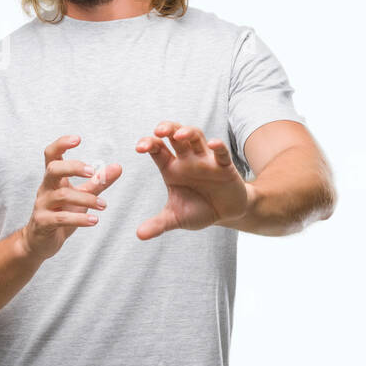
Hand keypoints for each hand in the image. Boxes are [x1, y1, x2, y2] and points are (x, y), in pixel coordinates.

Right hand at [22, 135, 121, 259]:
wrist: (41, 241)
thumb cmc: (61, 213)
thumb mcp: (82, 195)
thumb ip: (98, 182)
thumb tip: (118, 166)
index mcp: (53, 178)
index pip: (51, 155)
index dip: (61, 144)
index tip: (78, 139)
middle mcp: (45, 188)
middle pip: (53, 169)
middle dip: (72, 167)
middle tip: (92, 172)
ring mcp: (42, 205)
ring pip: (62, 195)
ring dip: (86, 199)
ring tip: (103, 205)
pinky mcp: (43, 223)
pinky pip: (60, 218)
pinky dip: (80, 219)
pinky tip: (94, 221)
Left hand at [135, 121, 250, 237]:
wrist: (226, 214)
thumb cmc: (199, 210)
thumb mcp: (176, 218)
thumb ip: (159, 224)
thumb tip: (139, 235)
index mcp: (172, 168)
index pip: (158, 150)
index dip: (149, 144)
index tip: (140, 147)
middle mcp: (188, 160)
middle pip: (176, 136)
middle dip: (168, 129)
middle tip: (158, 131)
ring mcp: (206, 161)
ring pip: (197, 138)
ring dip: (188, 133)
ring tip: (179, 135)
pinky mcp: (225, 167)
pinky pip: (221, 153)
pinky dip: (218, 147)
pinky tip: (214, 144)